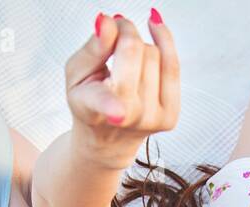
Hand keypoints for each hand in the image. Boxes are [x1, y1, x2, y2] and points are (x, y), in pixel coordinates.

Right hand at [64, 11, 178, 166]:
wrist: (108, 138)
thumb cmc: (90, 101)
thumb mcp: (76, 74)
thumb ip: (92, 48)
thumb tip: (108, 24)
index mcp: (93, 110)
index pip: (102, 104)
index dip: (110, 106)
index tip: (118, 112)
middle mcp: (126, 118)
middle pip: (134, 50)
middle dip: (124, 33)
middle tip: (112, 36)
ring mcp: (151, 118)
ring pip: (153, 53)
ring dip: (140, 47)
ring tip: (126, 60)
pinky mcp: (170, 116)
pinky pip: (173, 65)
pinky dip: (164, 42)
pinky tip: (153, 31)